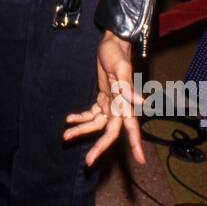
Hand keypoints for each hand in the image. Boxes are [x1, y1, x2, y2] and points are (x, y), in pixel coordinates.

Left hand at [63, 31, 145, 167]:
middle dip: (99, 147)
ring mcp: (111, 103)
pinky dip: (81, 118)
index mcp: (125, 102)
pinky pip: (91, 113)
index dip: (135, 143)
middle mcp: (119, 106)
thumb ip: (127, 87)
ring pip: (97, 124)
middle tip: (88, 162)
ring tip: (66, 136)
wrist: (112, 43)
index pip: (131, 126)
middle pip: (110, 132)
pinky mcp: (103, 97)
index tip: (140, 160)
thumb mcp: (121, 68)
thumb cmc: (118, 54)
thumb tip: (140, 102)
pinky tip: (69, 120)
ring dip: (83, 131)